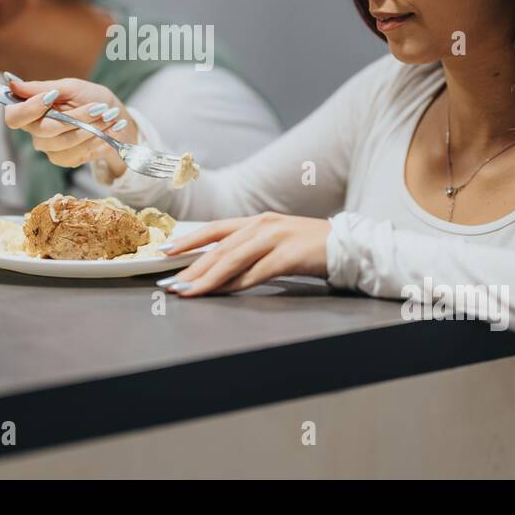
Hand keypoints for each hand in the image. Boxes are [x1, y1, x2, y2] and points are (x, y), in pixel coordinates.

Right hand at [1, 75, 133, 174]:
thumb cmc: (88, 97)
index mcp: (31, 110)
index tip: (52, 96)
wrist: (114, 117)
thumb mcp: (70, 86)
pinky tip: (109, 131)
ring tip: (109, 117)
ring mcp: (49, 147)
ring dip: (92, 129)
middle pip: (44, 130)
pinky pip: (77, 154)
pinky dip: (97, 140)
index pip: (14, 117)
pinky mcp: (64, 159)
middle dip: (77, 118)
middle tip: (100, 108)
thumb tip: (12, 83)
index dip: (29, 109)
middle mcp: (35, 131)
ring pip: (65, 143)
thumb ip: (42, 87)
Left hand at [158, 213, 331, 295]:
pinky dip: (237, 284)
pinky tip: (222, 293)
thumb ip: (249, 251)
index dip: (188, 241)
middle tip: (170, 282)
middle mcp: (263, 225)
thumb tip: (217, 270)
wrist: (348, 246)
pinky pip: (257, 272)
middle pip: (219, 247)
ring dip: (207, 278)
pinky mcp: (289, 255)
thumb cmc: (309, 248)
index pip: (214, 229)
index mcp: (257, 221)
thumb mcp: (275, 242)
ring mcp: (276, 238)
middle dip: (191, 266)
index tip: (165, 252)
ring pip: (232, 259)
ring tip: (188, 291)